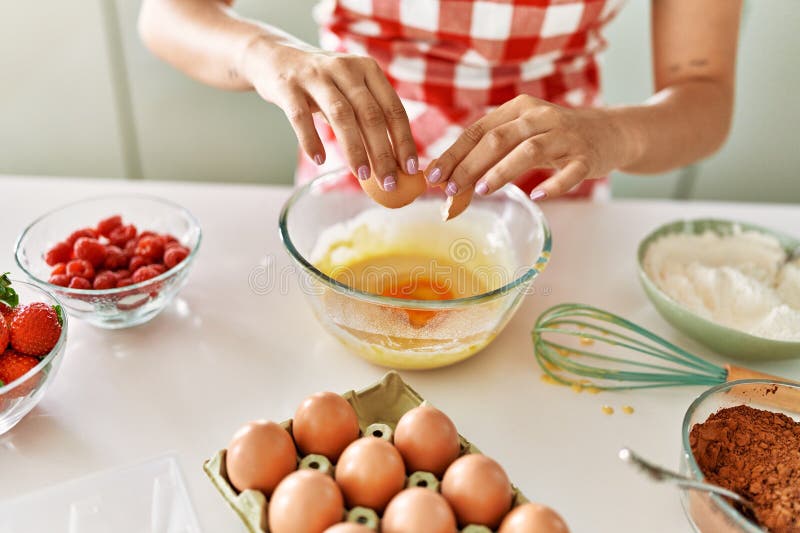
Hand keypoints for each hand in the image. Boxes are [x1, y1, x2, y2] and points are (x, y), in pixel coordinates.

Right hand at [242, 39, 416, 190]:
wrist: (274, 58)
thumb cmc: (322, 83)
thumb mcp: (350, 89)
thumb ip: (368, 117)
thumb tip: (391, 162)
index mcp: (368, 69)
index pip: (393, 108)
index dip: (404, 140)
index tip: (410, 169)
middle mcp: (345, 68)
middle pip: (371, 115)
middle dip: (383, 153)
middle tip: (389, 182)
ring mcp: (315, 76)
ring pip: (341, 115)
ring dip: (354, 149)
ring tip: (363, 175)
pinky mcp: (288, 86)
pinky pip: (301, 117)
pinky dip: (311, 140)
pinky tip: (319, 160)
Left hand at [425, 95, 634, 199]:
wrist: (610, 133)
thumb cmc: (555, 139)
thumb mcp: (521, 139)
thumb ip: (489, 159)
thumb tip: (450, 190)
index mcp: (518, 109)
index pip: (478, 130)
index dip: (453, 153)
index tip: (432, 176)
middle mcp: (540, 117)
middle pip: (499, 139)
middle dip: (469, 164)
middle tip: (450, 189)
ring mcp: (566, 136)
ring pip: (530, 150)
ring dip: (502, 170)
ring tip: (481, 190)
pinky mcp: (587, 157)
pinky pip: (571, 172)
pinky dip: (554, 184)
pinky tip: (538, 196)